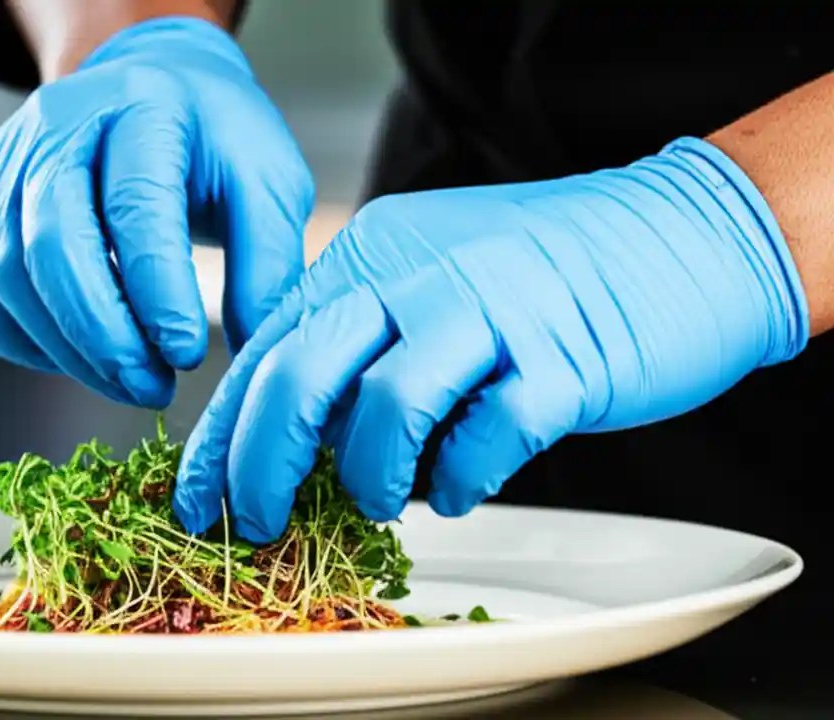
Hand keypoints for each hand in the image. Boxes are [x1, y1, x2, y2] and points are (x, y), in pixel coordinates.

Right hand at [0, 17, 313, 407]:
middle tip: (151, 388)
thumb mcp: (267, 185)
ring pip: (7, 272)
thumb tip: (253, 359)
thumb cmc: (215, 143)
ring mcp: (6, 162)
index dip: (156, 291)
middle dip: (102, 334)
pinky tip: (73, 359)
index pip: (135, 206)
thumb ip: (265, 267)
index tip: (186, 354)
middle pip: (52, 239)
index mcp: (142, 108)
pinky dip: (16, 338)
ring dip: (65, 348)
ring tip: (128, 382)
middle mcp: (59, 124)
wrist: (152, 88)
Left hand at [175, 137, 808, 542]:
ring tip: (378, 502)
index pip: (268, 347)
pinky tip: (459, 491)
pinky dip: (459, 483)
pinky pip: (487, 440)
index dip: (222, 433)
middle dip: (260, 465)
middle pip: (302, 374)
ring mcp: (494, 311)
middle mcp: (421, 273)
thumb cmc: (546, 273)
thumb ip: (363, 343)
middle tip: (260, 522)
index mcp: (374, 253)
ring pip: (387, 409)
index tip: (198, 499)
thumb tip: (296, 440)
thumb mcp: (430, 277)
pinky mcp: (564, 362)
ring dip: (367, 479)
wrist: (687, 235)